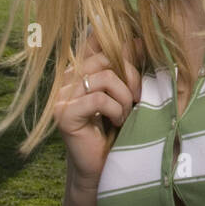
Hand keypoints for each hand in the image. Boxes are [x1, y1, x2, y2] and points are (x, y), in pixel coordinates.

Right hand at [55, 30, 142, 205]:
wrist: (103, 165)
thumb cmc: (116, 127)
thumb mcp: (123, 92)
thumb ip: (125, 67)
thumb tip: (139, 39)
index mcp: (79, 69)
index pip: (94, 41)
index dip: (119, 40)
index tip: (142, 44)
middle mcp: (67, 79)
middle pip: (106, 58)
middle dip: (131, 76)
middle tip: (137, 97)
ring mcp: (62, 96)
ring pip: (105, 78)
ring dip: (124, 98)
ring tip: (126, 114)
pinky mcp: (64, 114)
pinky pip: (99, 99)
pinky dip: (116, 110)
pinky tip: (117, 122)